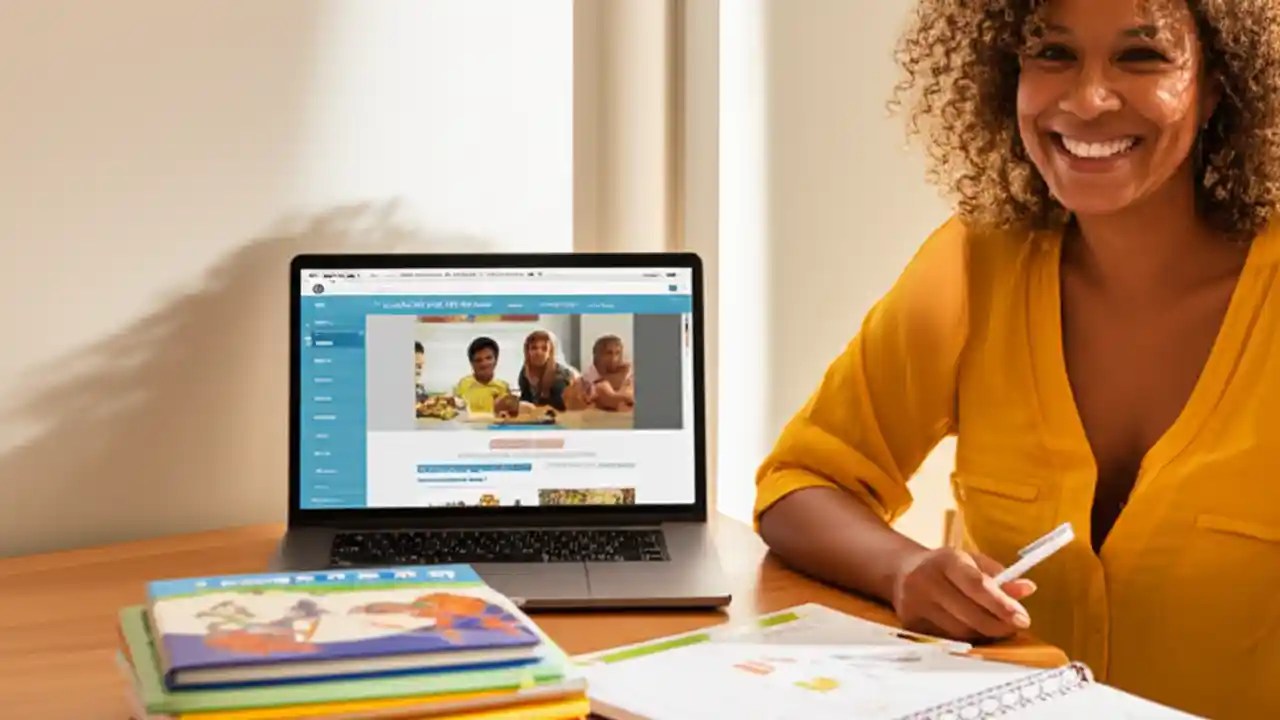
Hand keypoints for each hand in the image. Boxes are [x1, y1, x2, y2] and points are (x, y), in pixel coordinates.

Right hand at [891, 547, 1036, 642]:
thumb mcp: (973, 562)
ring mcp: (914, 604)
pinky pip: (947, 639)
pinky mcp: (910, 623)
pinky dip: (967, 638)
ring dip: (985, 633)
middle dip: (998, 625)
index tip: (1022, 618)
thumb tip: (1028, 589)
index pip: (976, 585)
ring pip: (960, 631)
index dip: (1001, 604)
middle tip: (1017, 626)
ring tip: (998, 628)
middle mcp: (926, 580)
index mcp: (945, 560)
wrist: (902, 571)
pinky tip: (975, 630)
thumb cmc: (946, 567)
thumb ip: (1001, 576)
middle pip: (969, 614)